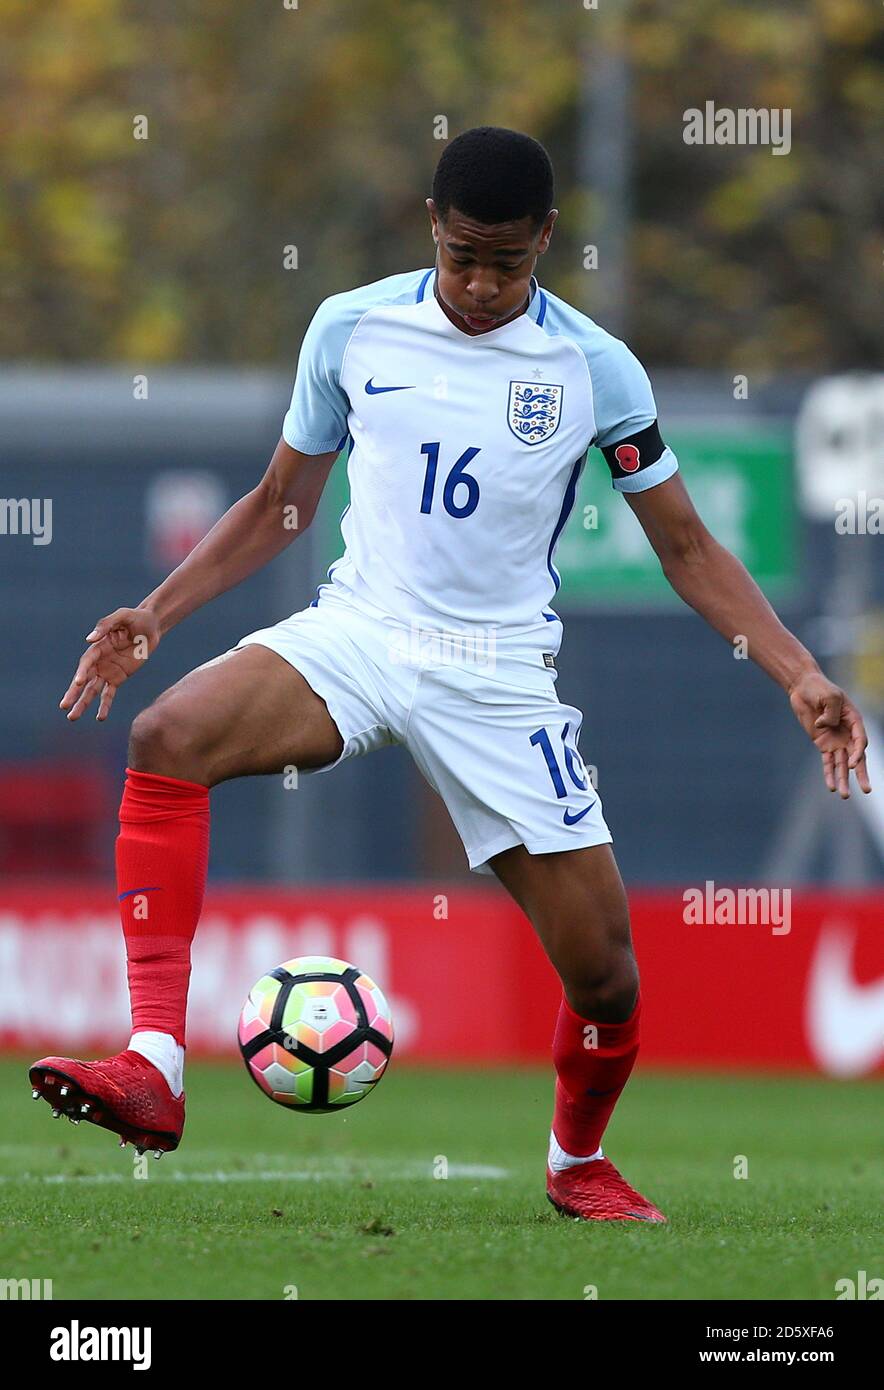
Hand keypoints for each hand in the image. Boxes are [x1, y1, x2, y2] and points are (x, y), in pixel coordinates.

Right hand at [60, 607, 160, 722]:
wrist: (151, 626)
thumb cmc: (135, 618)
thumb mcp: (122, 616)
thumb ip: (105, 626)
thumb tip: (89, 639)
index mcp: (98, 647)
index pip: (87, 662)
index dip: (82, 672)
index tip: (78, 683)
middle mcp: (99, 661)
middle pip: (84, 680)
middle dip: (74, 693)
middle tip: (63, 706)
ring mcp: (107, 671)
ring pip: (92, 690)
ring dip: (83, 704)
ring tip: (72, 717)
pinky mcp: (118, 678)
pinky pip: (109, 694)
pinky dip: (104, 706)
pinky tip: (100, 718)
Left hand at [789, 670, 871, 797]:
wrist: (804, 687)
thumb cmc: (820, 689)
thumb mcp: (829, 696)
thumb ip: (830, 713)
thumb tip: (823, 727)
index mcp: (854, 721)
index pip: (860, 741)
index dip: (858, 754)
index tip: (853, 764)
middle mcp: (848, 733)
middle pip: (857, 757)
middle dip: (861, 774)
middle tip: (867, 790)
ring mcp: (836, 740)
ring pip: (842, 764)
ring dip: (843, 780)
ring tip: (844, 796)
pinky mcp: (823, 744)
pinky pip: (827, 762)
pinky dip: (829, 774)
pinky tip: (831, 786)